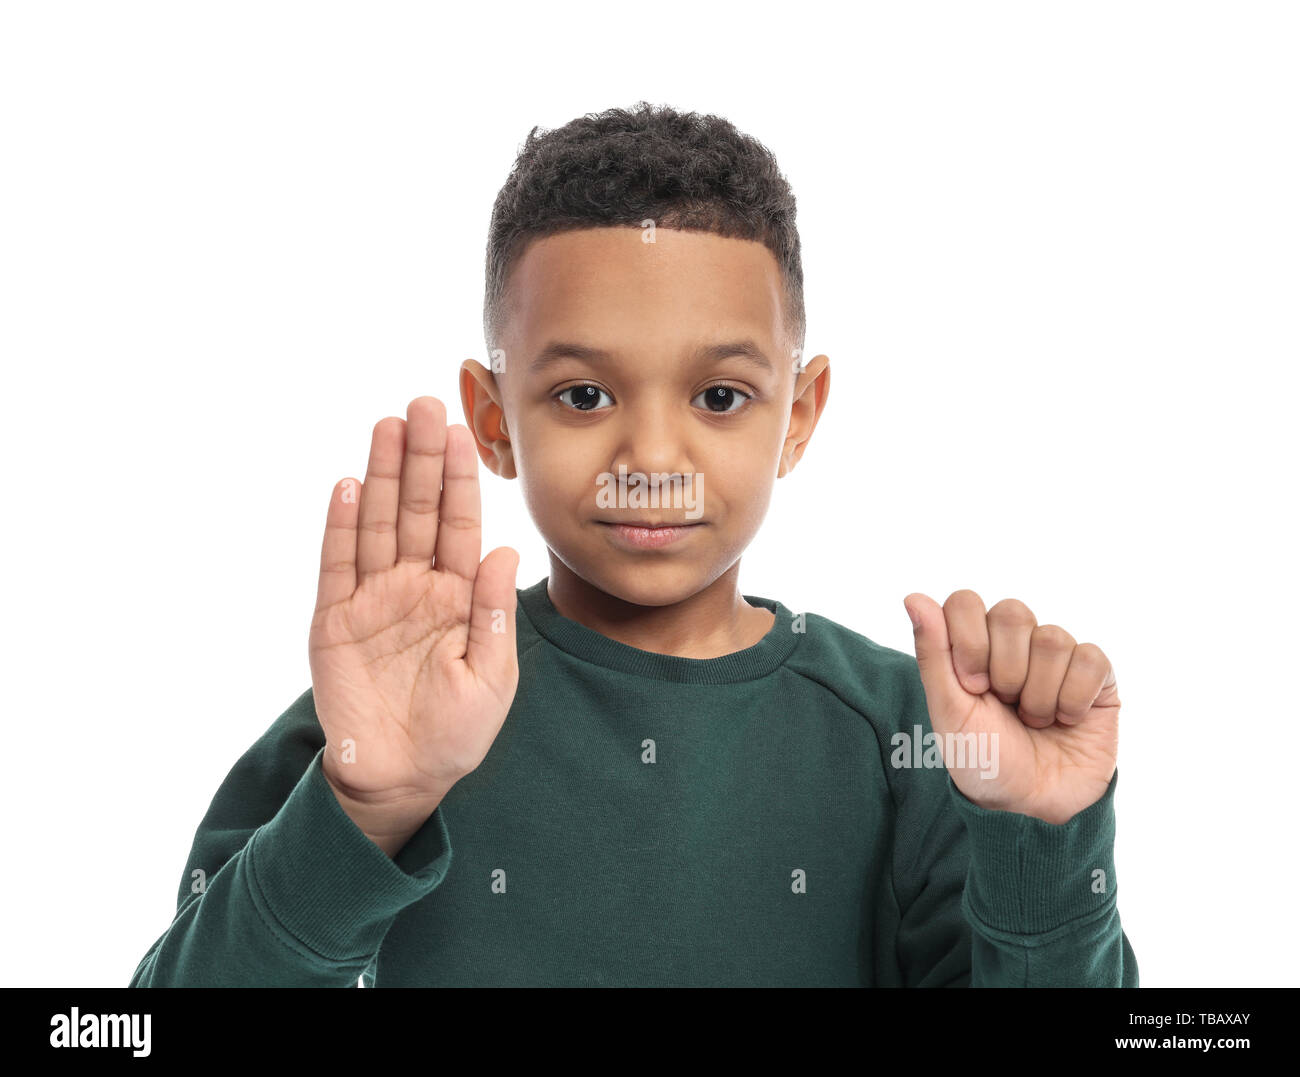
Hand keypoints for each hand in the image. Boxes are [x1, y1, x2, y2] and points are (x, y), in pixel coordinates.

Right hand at [309, 396, 519, 841]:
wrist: (402, 778)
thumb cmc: (456, 731)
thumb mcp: (490, 676)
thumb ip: (493, 614)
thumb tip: (508, 551)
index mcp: (459, 595)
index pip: (460, 525)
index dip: (459, 480)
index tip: (462, 433)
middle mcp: (415, 586)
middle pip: (417, 511)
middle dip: (420, 459)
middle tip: (422, 405)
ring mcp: (373, 600)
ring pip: (377, 525)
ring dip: (380, 476)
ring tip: (386, 427)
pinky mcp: (334, 621)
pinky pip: (337, 565)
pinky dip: (340, 527)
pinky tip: (346, 487)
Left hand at [903, 590, 1119, 824]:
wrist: (1030, 806)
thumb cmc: (983, 759)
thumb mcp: (948, 710)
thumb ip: (932, 652)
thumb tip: (913, 596)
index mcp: (974, 645)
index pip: (966, 602)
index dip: (969, 642)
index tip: (972, 686)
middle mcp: (1015, 643)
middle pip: (1012, 612)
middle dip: (1005, 670)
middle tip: (1005, 706)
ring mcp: (1058, 658)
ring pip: (1052, 638)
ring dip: (1038, 692)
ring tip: (1035, 720)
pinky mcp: (1097, 677)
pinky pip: (1090, 658)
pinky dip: (1073, 698)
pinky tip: (1066, 720)